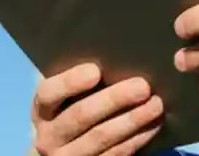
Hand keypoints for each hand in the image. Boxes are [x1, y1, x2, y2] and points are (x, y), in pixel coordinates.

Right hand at [31, 63, 164, 155]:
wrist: (67, 149)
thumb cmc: (73, 108)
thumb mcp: (68, 96)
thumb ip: (81, 79)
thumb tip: (114, 53)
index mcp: (42, 110)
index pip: (48, 94)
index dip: (70, 82)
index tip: (95, 71)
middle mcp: (49, 137)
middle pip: (80, 116)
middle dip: (114, 99)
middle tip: (142, 86)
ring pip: (102, 137)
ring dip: (133, 120)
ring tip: (156, 104)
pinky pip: (117, 154)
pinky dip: (139, 137)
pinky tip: (155, 123)